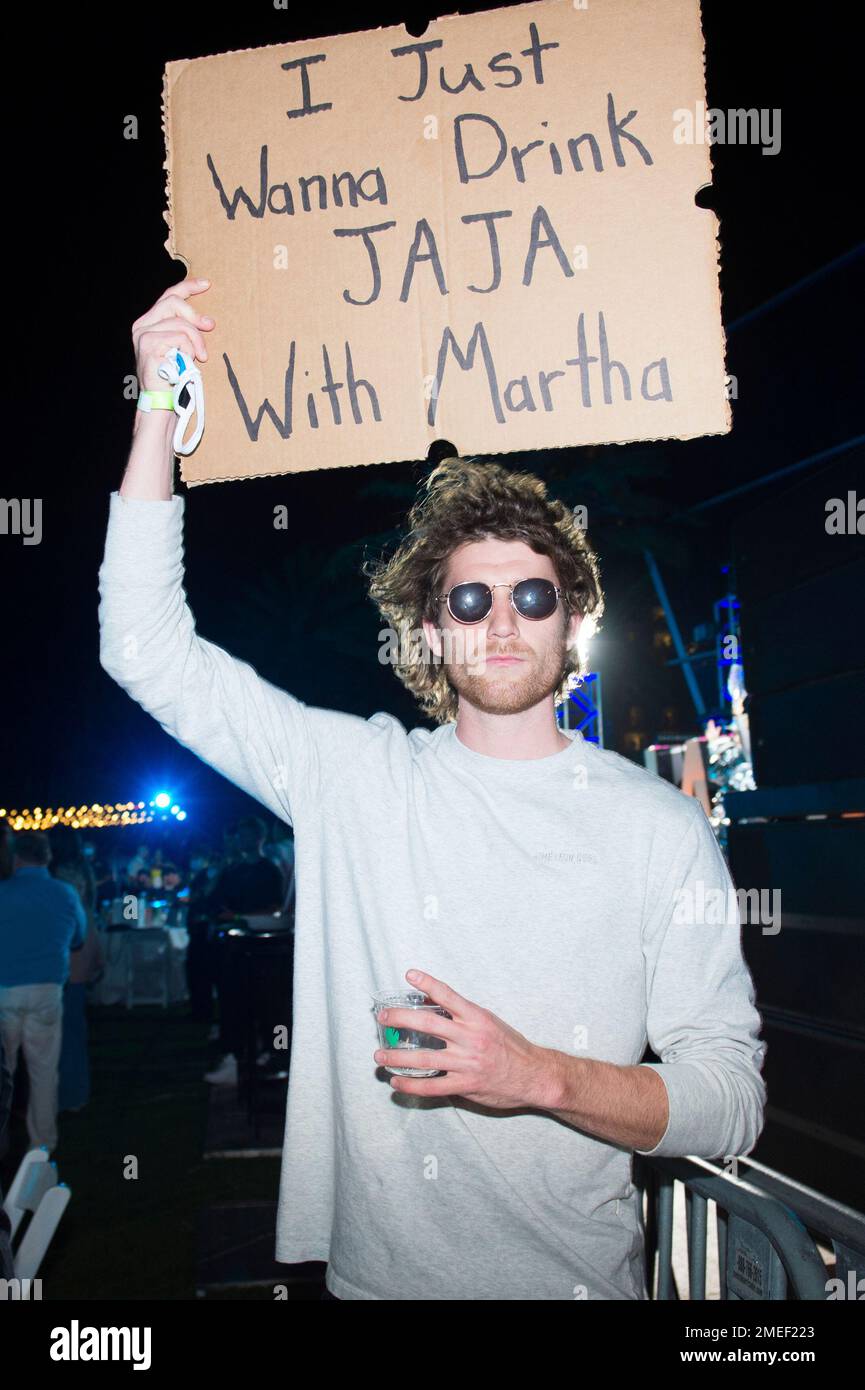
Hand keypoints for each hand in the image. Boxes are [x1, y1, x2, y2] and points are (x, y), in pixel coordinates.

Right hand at [132, 274, 214, 391]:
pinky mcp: (149, 345)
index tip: (207, 284)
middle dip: (195, 315)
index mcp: (149, 323)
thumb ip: (185, 331)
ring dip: (196, 342)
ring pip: (181, 324)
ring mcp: (143, 335)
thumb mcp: (181, 348)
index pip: (168, 296)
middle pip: (174, 302)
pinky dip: (190, 350)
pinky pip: (180, 338)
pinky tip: (186, 362)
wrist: (163, 402)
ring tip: (198, 358)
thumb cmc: (175, 377)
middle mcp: (142, 326)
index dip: (188, 287)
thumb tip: (207, 321)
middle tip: (210, 327)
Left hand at [373, 969, 552, 1108]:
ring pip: (423, 1059)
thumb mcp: (490, 1022)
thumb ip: (463, 1015)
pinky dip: (411, 1085)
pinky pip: (432, 1087)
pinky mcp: (466, 1085)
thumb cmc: (511, 1046)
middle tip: (383, 1017)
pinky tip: (397, 1083)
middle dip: (400, 1019)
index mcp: (477, 1018)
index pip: (448, 996)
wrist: (534, 1075)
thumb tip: (433, 1003)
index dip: (428, 983)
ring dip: (397, 1056)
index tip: (410, 975)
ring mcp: (467, 1063)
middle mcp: (470, 1038)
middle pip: (428, 1025)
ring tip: (380, 1055)